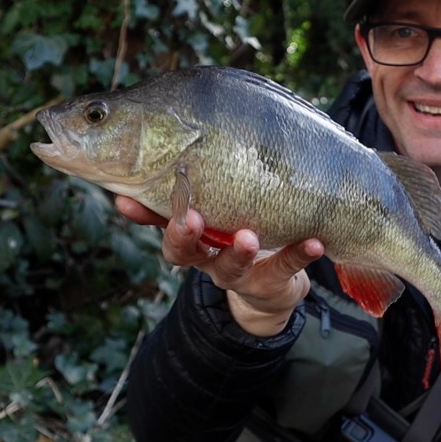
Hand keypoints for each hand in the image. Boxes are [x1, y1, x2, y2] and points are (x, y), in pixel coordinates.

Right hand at [114, 196, 323, 336]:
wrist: (272, 290)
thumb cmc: (238, 236)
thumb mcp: (217, 218)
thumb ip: (198, 193)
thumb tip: (175, 151)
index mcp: (192, 239)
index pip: (159, 226)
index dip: (142, 215)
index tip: (126, 200)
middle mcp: (208, 259)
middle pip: (185, 253)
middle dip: (184, 235)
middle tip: (189, 219)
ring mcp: (238, 275)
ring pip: (231, 267)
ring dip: (239, 252)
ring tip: (248, 237)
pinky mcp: (270, 283)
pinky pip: (284, 268)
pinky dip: (299, 255)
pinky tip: (314, 242)